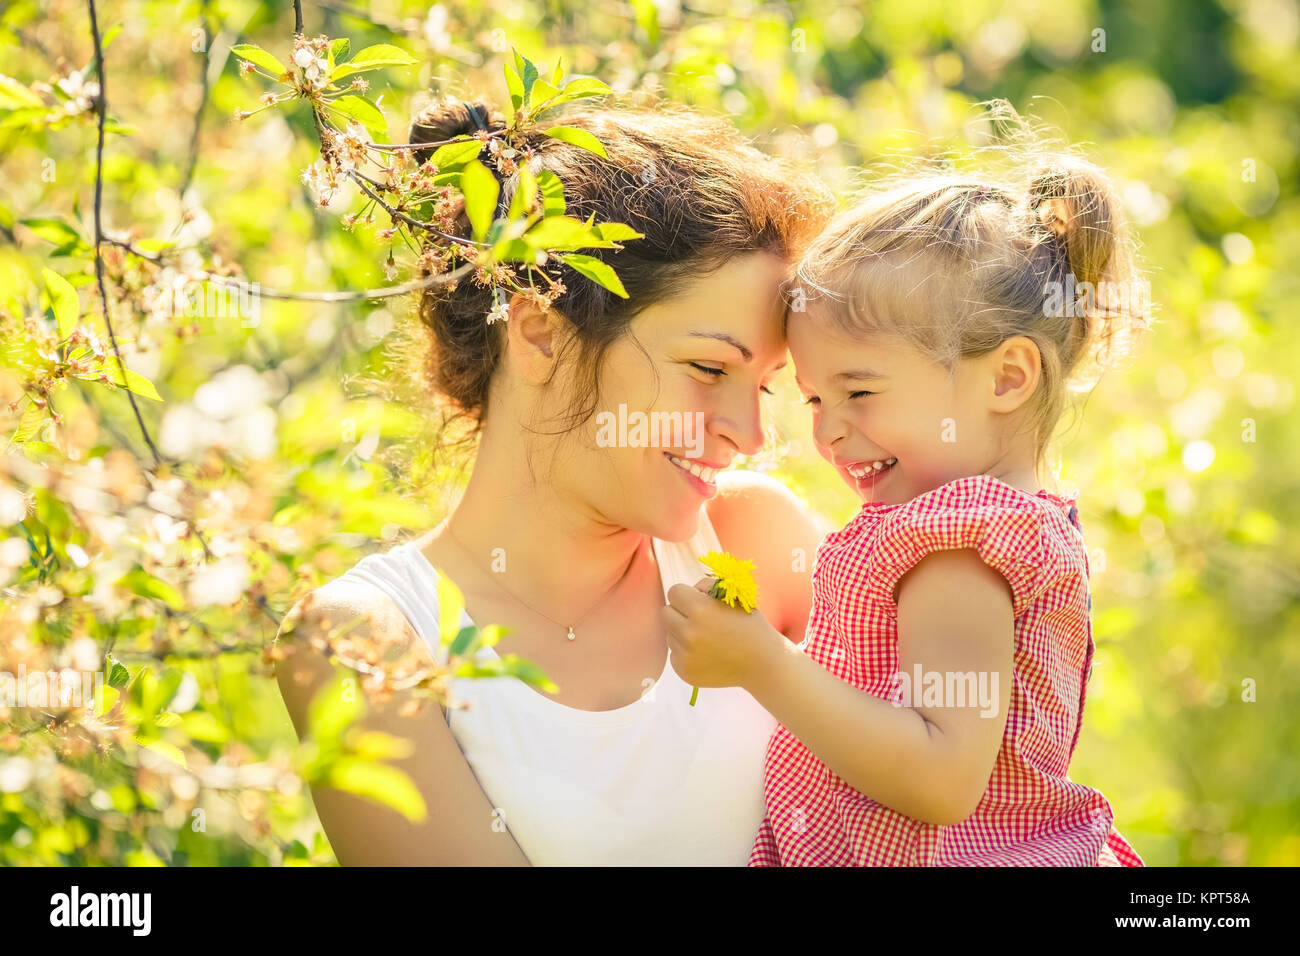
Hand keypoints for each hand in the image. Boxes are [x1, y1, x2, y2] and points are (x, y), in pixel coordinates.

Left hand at [662, 576, 784, 692]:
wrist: (762, 662)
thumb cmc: (749, 625)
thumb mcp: (734, 596)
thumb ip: (707, 587)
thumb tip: (689, 590)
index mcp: (700, 609)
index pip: (674, 592)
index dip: (686, 595)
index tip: (697, 602)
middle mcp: (689, 632)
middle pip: (666, 613)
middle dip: (680, 613)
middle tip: (700, 619)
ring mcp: (685, 655)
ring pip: (669, 634)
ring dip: (682, 633)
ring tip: (707, 638)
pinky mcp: (684, 671)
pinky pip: (674, 654)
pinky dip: (686, 653)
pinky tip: (706, 653)